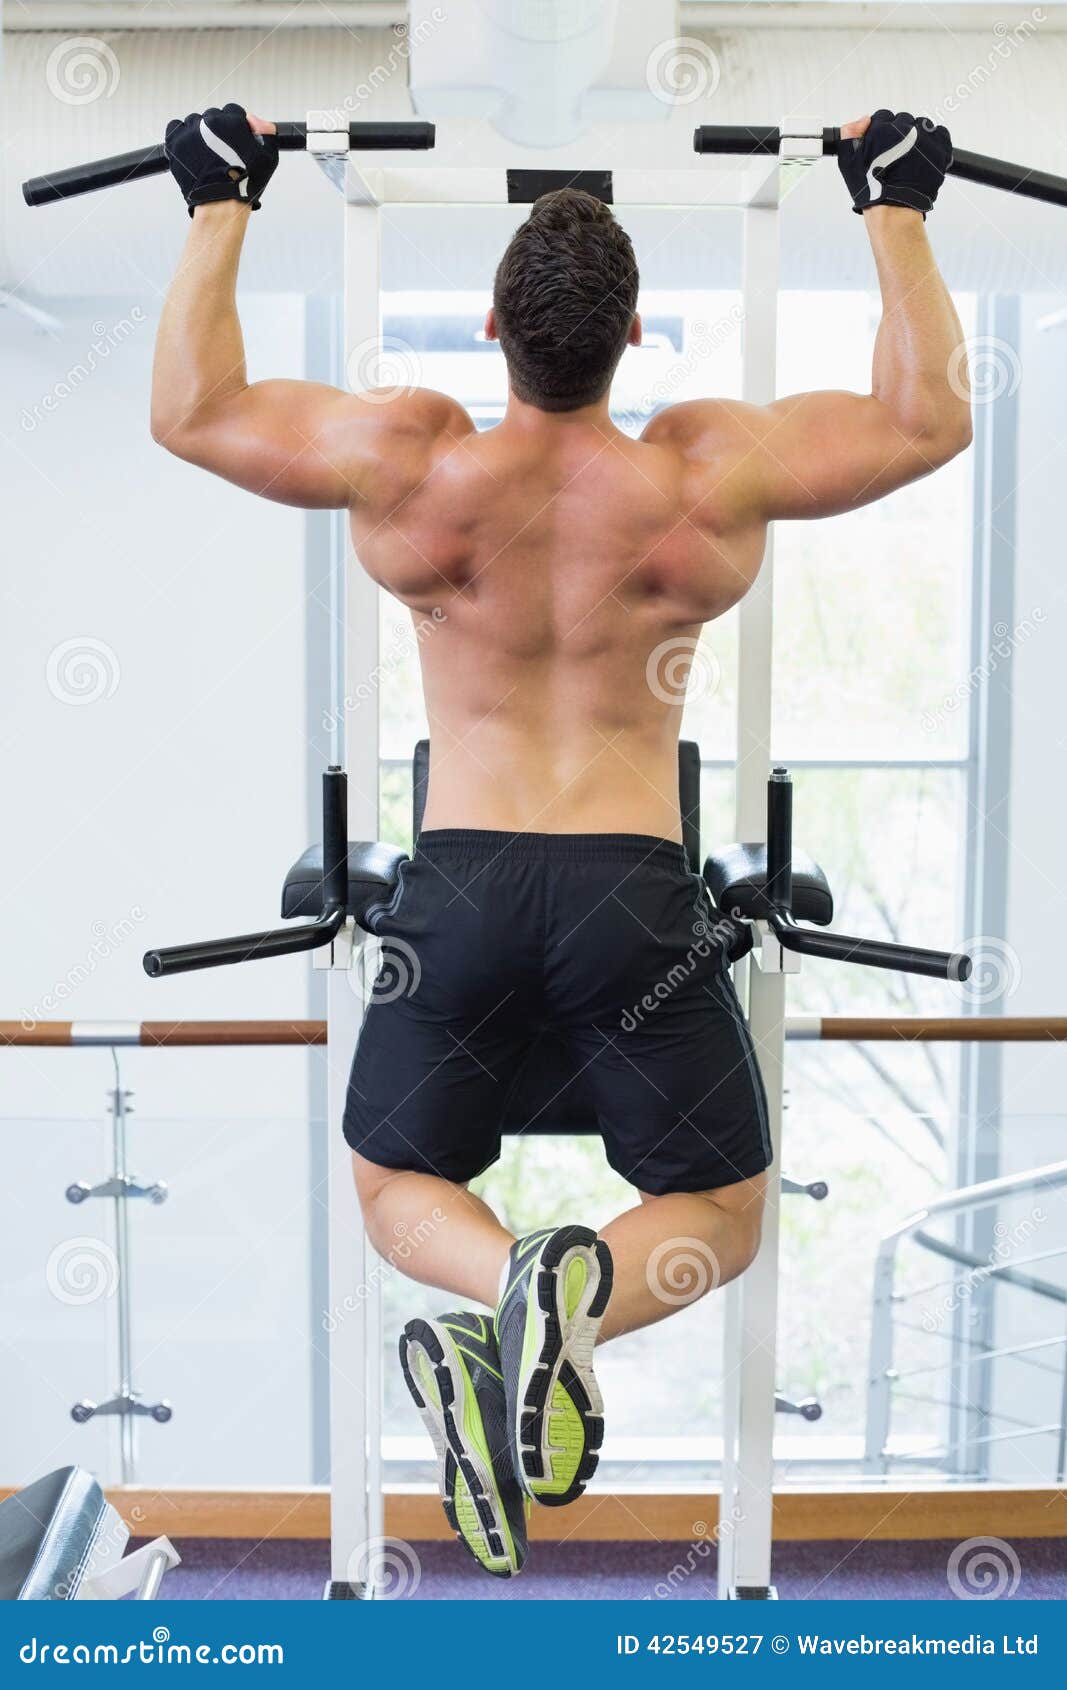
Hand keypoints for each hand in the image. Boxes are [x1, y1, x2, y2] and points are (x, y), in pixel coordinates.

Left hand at [164, 103, 278, 214]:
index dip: (235, 128)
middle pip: (213, 116)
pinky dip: (181, 136)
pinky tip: (190, 150)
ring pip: (195, 122)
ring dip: (200, 134)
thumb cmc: (245, 185)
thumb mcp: (269, 157)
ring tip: (206, 156)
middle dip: (217, 131)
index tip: (235, 142)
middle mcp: (210, 121)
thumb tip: (252, 118)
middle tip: (221, 153)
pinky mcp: (176, 141)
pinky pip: (175, 128)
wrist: (221, 205)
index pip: (232, 111)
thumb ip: (266, 131)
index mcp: (232, 120)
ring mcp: (191, 130)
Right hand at [837, 110, 951, 216]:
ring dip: (916, 138)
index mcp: (881, 129)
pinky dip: (934, 142)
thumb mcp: (847, 161)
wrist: (894, 210)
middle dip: (899, 136)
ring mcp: (923, 137)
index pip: (883, 117)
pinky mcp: (939, 147)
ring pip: (920, 126)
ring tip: (910, 160)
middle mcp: (904, 129)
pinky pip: (940, 134)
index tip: (882, 147)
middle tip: (896, 157)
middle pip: (902, 121)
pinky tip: (924, 157)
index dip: (881, 134)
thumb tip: (864, 119)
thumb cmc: (871, 190)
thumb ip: (850, 133)